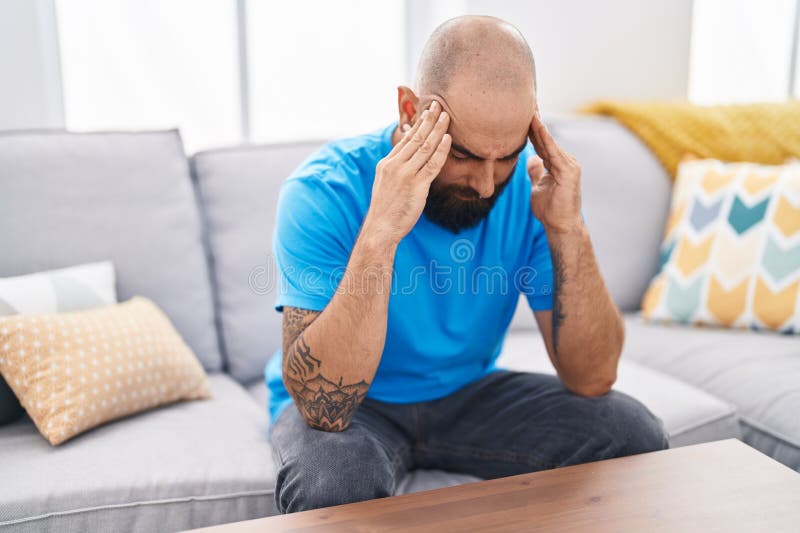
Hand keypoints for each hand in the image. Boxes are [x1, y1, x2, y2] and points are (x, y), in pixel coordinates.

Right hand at [363, 101, 450, 244]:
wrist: (380, 229)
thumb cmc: (386, 211)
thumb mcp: (387, 185)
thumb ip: (397, 170)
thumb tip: (407, 161)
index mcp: (387, 163)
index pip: (405, 139)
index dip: (418, 124)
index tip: (427, 112)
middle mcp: (394, 165)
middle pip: (415, 138)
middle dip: (428, 120)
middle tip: (438, 105)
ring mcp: (405, 175)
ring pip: (425, 147)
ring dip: (437, 130)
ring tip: (446, 116)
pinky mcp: (416, 186)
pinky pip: (432, 164)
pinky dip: (441, 150)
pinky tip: (448, 139)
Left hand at [527, 110, 582, 233]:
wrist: (561, 227)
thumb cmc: (551, 210)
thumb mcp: (539, 186)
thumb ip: (537, 172)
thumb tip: (531, 159)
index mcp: (558, 163)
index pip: (542, 142)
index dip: (531, 129)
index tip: (520, 114)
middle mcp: (566, 161)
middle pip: (546, 138)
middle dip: (535, 121)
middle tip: (525, 101)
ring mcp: (570, 165)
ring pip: (549, 142)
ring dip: (538, 125)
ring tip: (528, 109)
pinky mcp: (569, 172)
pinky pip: (553, 152)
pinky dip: (544, 138)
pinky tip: (536, 126)